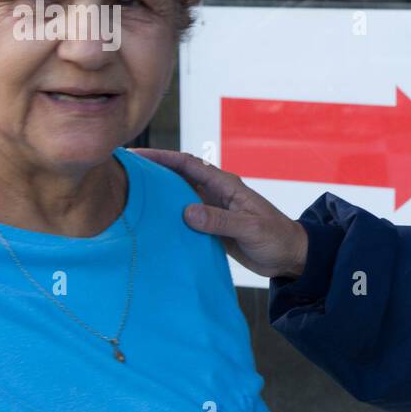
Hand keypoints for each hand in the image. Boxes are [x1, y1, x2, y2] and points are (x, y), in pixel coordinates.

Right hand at [131, 148, 307, 278]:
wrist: (289, 256)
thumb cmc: (276, 238)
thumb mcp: (250, 229)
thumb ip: (220, 221)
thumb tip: (186, 212)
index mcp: (226, 186)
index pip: (188, 165)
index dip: (162, 158)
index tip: (135, 155)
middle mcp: (215, 194)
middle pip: (177, 177)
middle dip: (151, 173)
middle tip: (121, 173)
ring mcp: (212, 210)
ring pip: (178, 198)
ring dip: (156, 196)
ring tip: (126, 197)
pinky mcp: (210, 228)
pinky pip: (184, 219)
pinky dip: (167, 218)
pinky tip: (149, 224)